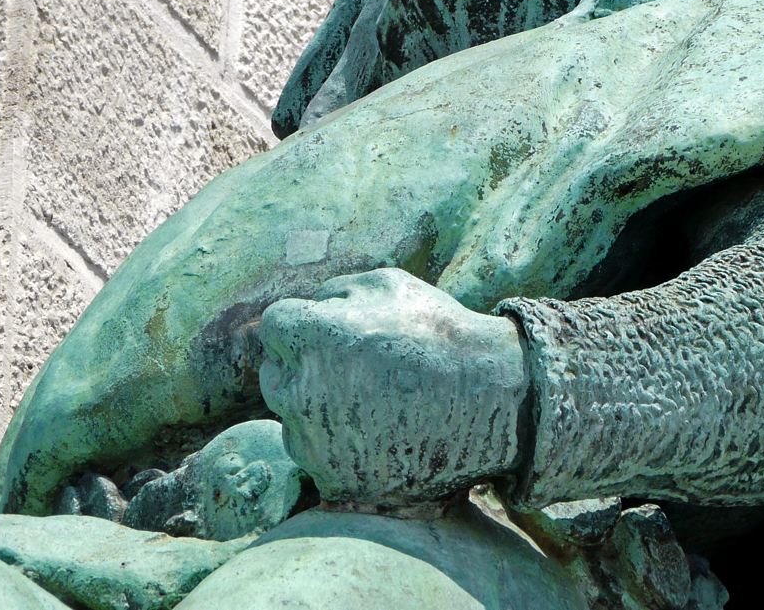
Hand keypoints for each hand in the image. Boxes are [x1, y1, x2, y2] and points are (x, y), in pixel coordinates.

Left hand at [258, 268, 528, 502]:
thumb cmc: (438, 333)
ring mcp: (314, 439)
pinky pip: (314, 455)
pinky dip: (334, 445)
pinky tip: (374, 432)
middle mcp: (303, 389)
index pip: (275, 325)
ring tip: (369, 401)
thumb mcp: (389, 285)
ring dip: (314, 406)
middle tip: (351, 368)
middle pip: (275, 374)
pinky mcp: (329, 477)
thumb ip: (336, 291)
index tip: (328, 332)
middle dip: (303, 366)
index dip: (302, 325)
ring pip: (291, 417)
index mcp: (314, 336)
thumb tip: (307, 306)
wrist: (488, 399)